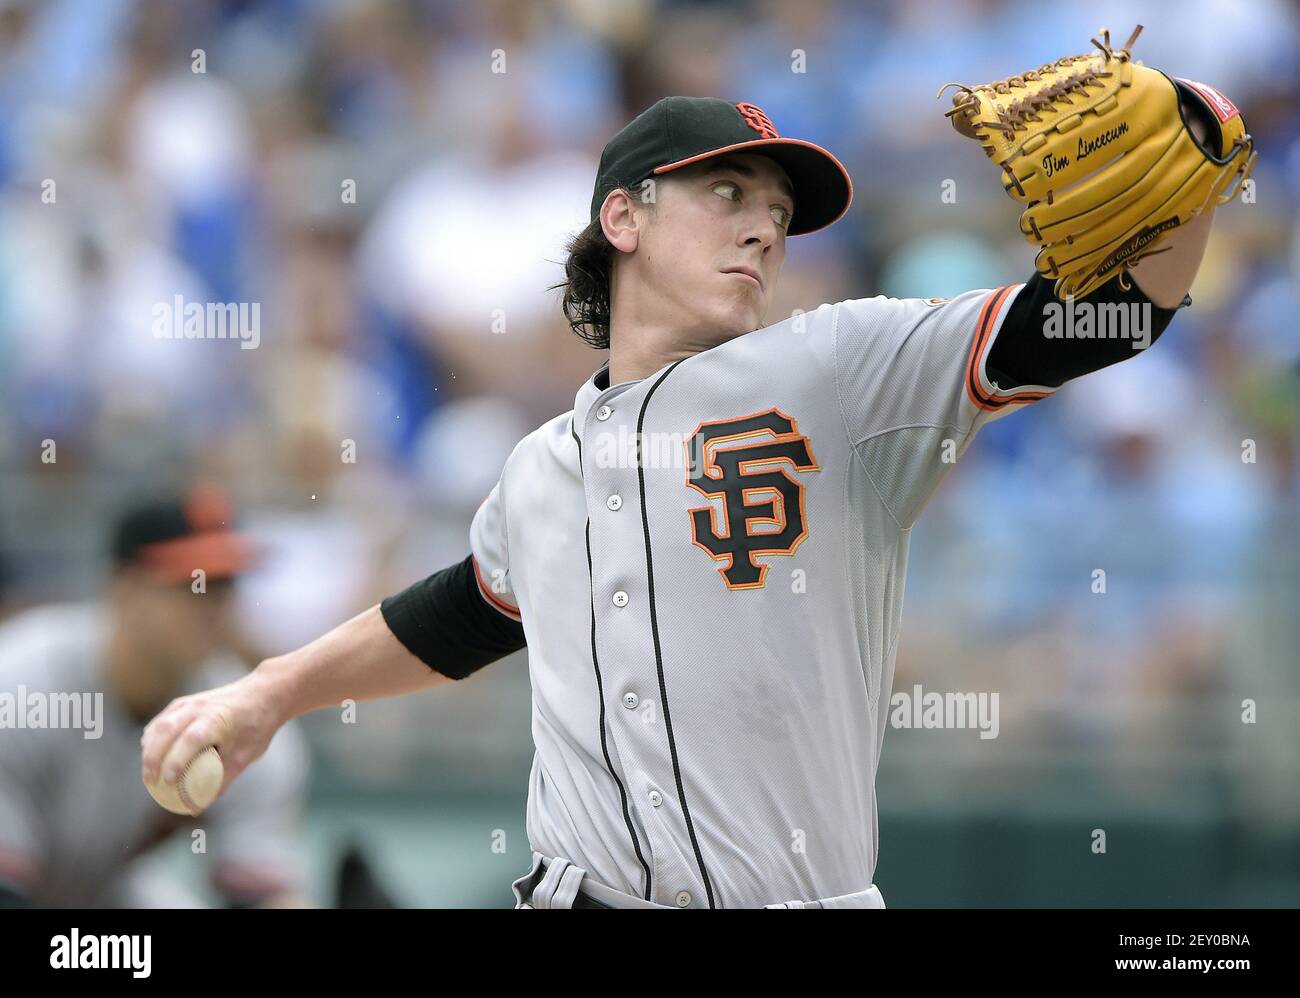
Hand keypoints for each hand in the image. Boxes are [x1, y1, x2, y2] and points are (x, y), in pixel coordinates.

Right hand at [140, 669, 285, 798]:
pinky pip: (161, 722)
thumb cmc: (256, 727)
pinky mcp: (182, 703)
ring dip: (149, 749)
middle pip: (166, 730)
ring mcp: (188, 702)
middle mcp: (199, 707)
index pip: (191, 739)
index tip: (168, 782)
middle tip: (150, 782)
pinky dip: (153, 739)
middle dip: (152, 758)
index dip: (177, 761)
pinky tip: (152, 756)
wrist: (264, 694)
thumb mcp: (245, 757)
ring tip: (149, 773)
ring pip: (159, 725)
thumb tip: (195, 807)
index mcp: (218, 719)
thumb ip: (221, 781)